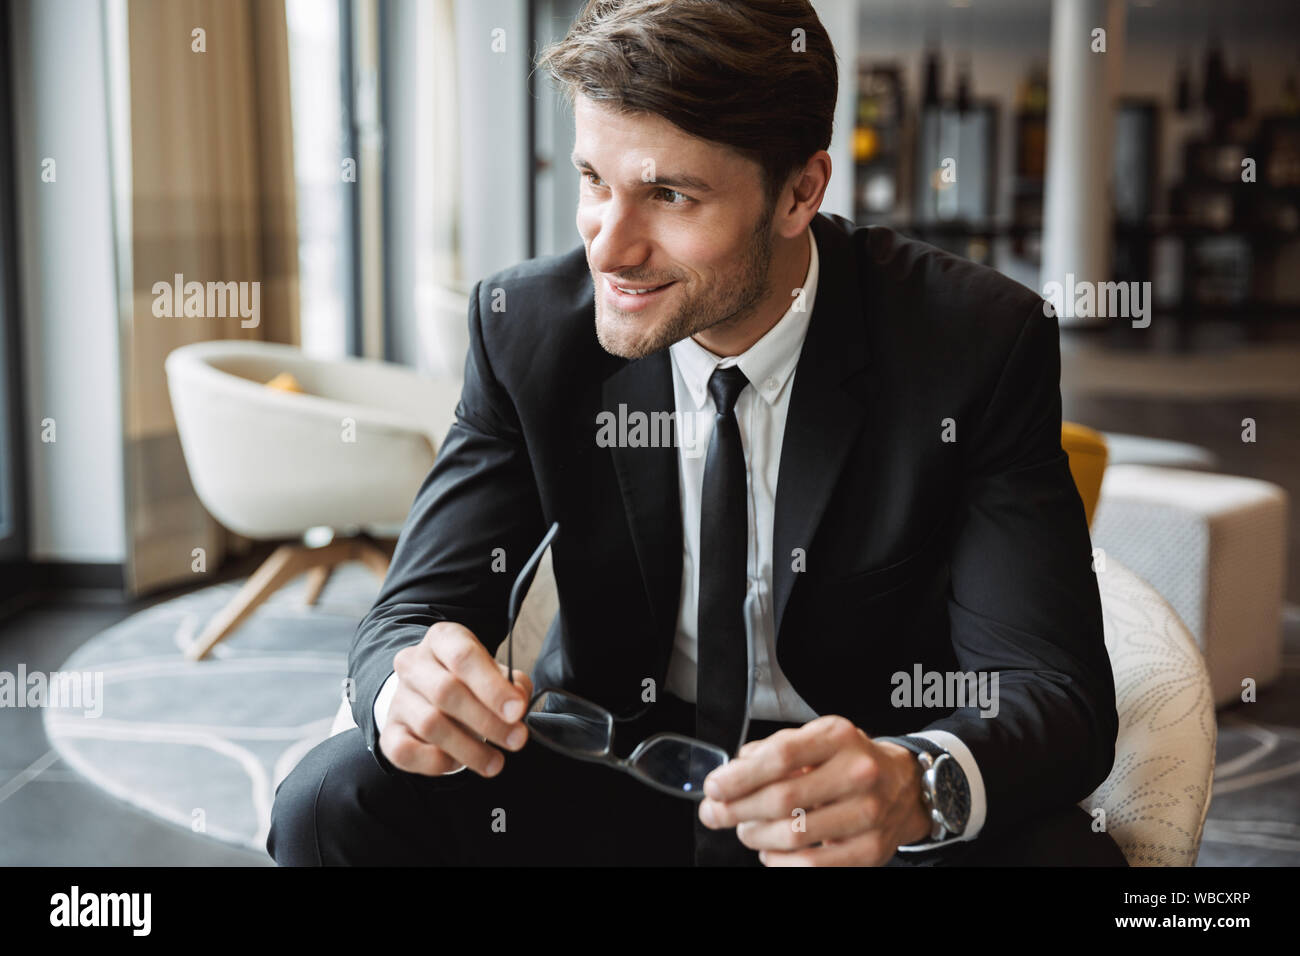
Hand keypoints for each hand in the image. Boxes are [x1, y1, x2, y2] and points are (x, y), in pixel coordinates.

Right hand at [378, 621, 531, 776]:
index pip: (463, 657)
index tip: (517, 711)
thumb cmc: (468, 681)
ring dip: (469, 749)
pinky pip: (406, 751)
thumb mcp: (494, 671)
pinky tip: (457, 762)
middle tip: (516, 740)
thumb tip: (516, 702)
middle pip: (446, 691)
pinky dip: (436, 763)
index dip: (493, 687)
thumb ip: (511, 683)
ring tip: (495, 761)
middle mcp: (413, 664)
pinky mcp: (389, 731)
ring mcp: (398, 698)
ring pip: (430, 724)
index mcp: (442, 639)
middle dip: (487, 721)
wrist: (428, 692)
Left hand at [696, 715, 931, 865]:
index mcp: (839, 737)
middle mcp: (858, 772)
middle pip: (783, 799)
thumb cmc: (849, 760)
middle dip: (738, 810)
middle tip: (716, 813)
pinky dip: (780, 862)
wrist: (905, 787)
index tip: (714, 787)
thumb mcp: (816, 739)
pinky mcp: (871, 849)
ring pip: (794, 835)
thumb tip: (730, 774)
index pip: (780, 757)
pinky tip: (769, 852)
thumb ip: (773, 750)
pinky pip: (813, 866)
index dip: (740, 776)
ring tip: (746, 830)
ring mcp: (868, 813)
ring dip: (756, 837)